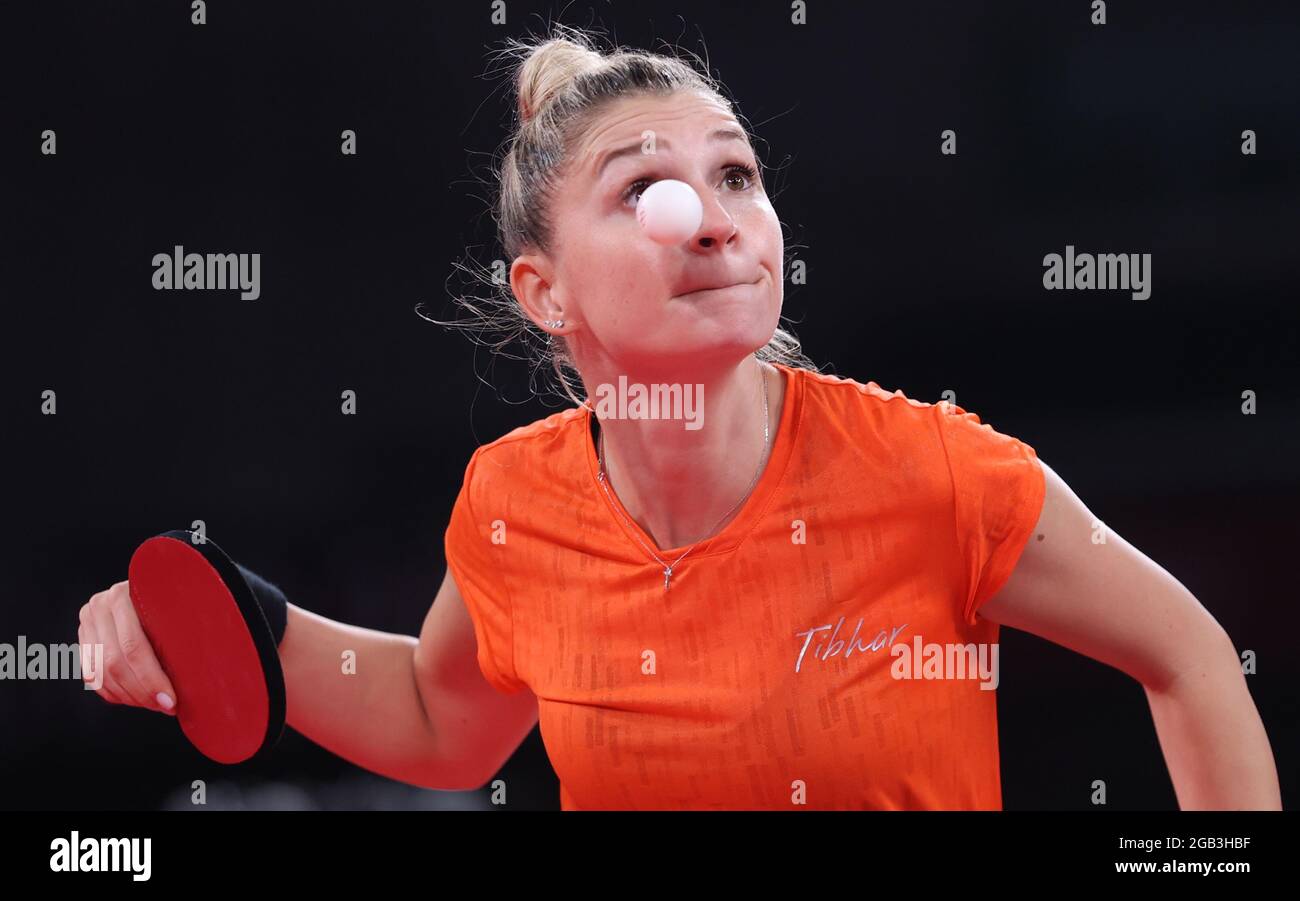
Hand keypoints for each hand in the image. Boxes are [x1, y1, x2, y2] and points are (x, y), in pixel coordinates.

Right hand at [78, 580, 177, 714]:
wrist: (159, 585)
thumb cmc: (180, 598)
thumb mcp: (187, 602)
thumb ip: (190, 622)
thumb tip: (210, 662)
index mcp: (124, 594)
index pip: (133, 647)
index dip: (151, 679)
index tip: (171, 700)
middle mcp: (100, 606)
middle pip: (114, 664)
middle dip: (142, 693)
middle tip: (166, 707)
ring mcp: (88, 623)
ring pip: (101, 674)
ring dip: (130, 696)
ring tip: (156, 704)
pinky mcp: (84, 639)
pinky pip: (93, 676)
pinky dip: (115, 693)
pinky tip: (137, 699)